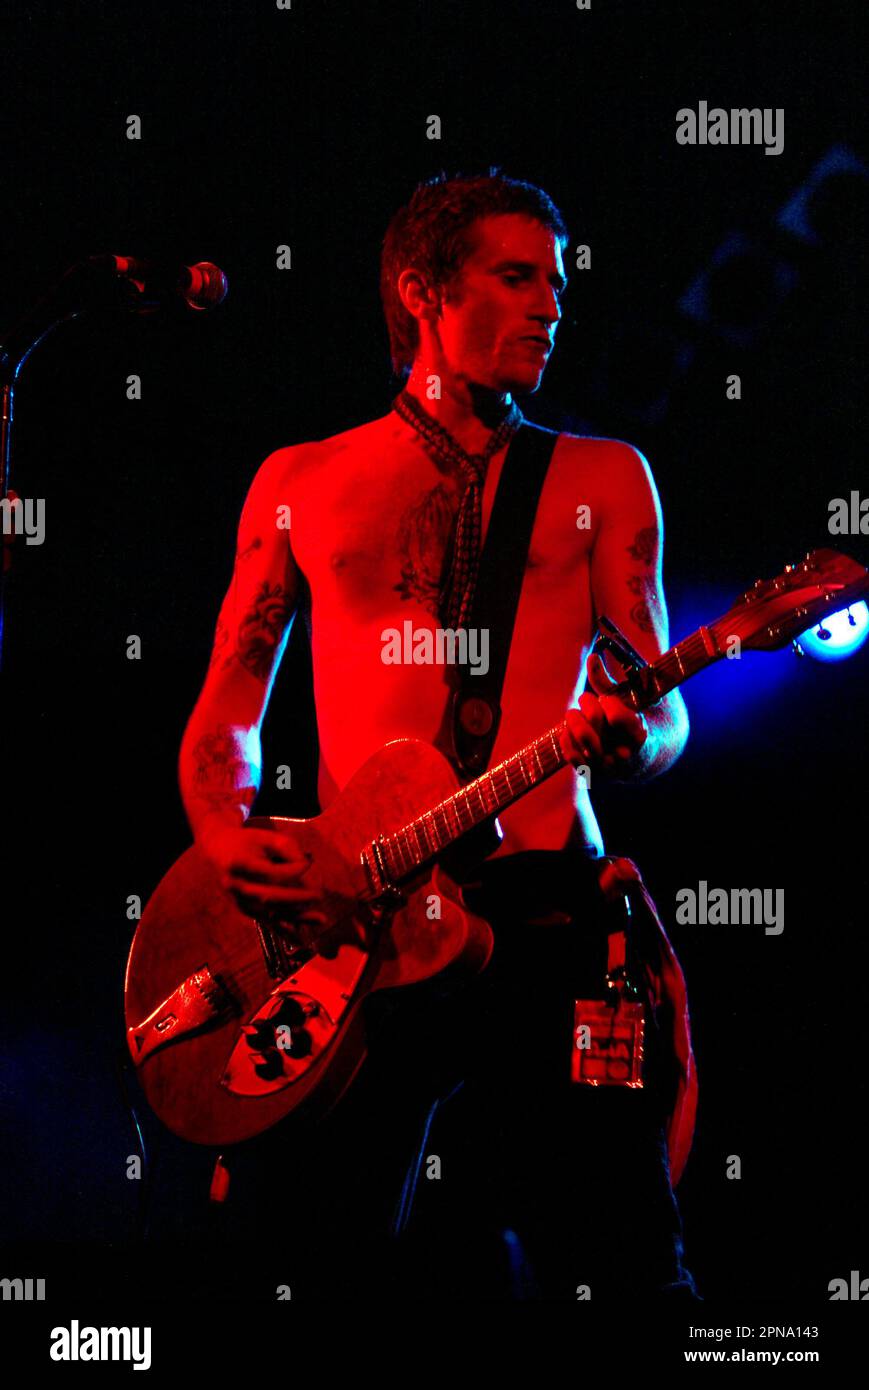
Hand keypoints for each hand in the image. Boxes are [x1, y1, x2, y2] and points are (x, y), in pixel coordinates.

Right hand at [200, 824, 318, 924]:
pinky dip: (284, 930)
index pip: (270, 873)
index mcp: (238, 863)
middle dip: (298, 898)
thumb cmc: (250, 841)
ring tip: (320, 919)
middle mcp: (235, 886)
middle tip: (320, 894)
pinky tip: (300, 937)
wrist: (219, 850)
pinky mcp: (243, 911)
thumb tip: (308, 869)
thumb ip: (290, 849)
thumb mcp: (269, 837)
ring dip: (296, 917)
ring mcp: (237, 901)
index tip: (309, 863)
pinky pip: (266, 922)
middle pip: (269, 897)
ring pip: (269, 913)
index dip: (292, 871)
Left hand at [559, 651, 648, 778]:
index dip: (609, 702)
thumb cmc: (644, 720)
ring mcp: (607, 768)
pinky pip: (570, 754)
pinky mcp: (593, 774)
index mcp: (642, 737)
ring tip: (578, 713)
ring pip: (581, 739)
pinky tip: (570, 726)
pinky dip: (566, 735)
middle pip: (594, 726)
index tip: (608, 699)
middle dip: (588, 705)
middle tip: (591, 700)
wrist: (651, 757)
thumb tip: (591, 657)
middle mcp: (624, 757)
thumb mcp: (638, 699)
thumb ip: (612, 681)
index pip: (617, 717)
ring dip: (575, 719)